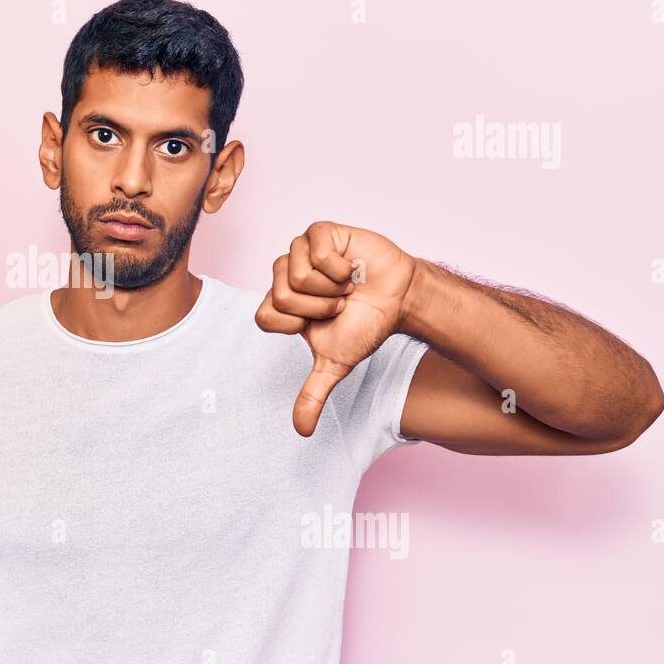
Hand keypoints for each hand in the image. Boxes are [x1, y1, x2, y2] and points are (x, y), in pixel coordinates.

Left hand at [255, 221, 416, 436]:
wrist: (399, 300)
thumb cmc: (365, 324)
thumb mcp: (335, 362)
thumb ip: (313, 393)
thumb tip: (301, 431)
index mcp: (279, 302)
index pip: (264, 317)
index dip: (298, 325)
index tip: (321, 323)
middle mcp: (284, 274)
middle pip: (281, 297)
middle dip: (319, 308)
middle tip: (338, 303)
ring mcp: (299, 249)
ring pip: (296, 275)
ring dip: (330, 288)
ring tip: (345, 286)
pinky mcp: (319, 232)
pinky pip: (315, 251)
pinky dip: (340, 268)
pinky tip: (351, 268)